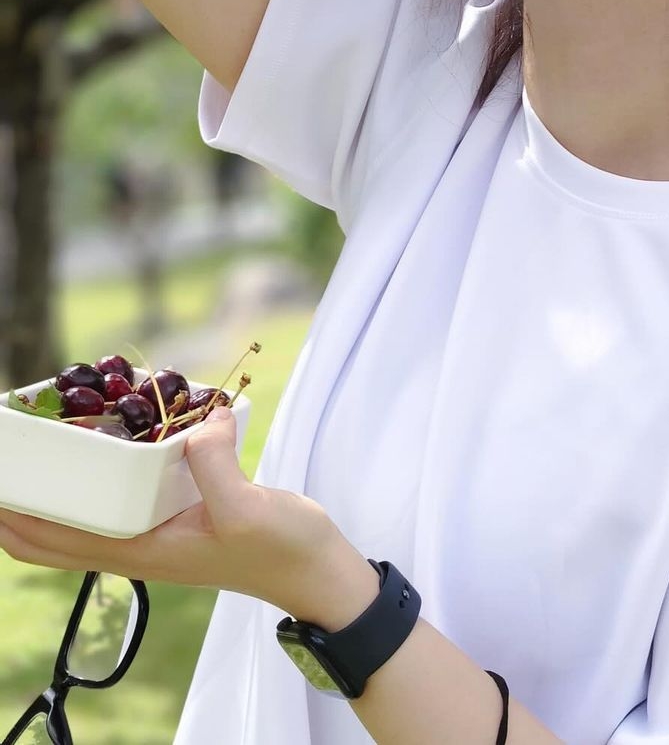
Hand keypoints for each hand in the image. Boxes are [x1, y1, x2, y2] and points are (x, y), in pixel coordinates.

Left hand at [0, 408, 341, 614]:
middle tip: (8, 466)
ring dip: (58, 492)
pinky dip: (104, 476)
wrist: (316, 569)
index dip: (13, 517)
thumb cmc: (281, 549)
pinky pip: (124, 496)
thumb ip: (214, 465)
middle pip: (54, 536)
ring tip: (46, 450)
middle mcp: (140, 542)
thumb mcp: (248, 507)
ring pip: (85, 516)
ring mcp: (159, 530)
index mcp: (142, 548)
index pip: (54, 540)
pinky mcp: (181, 513)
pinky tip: (117, 442)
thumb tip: (199, 422)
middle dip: (19, 508)